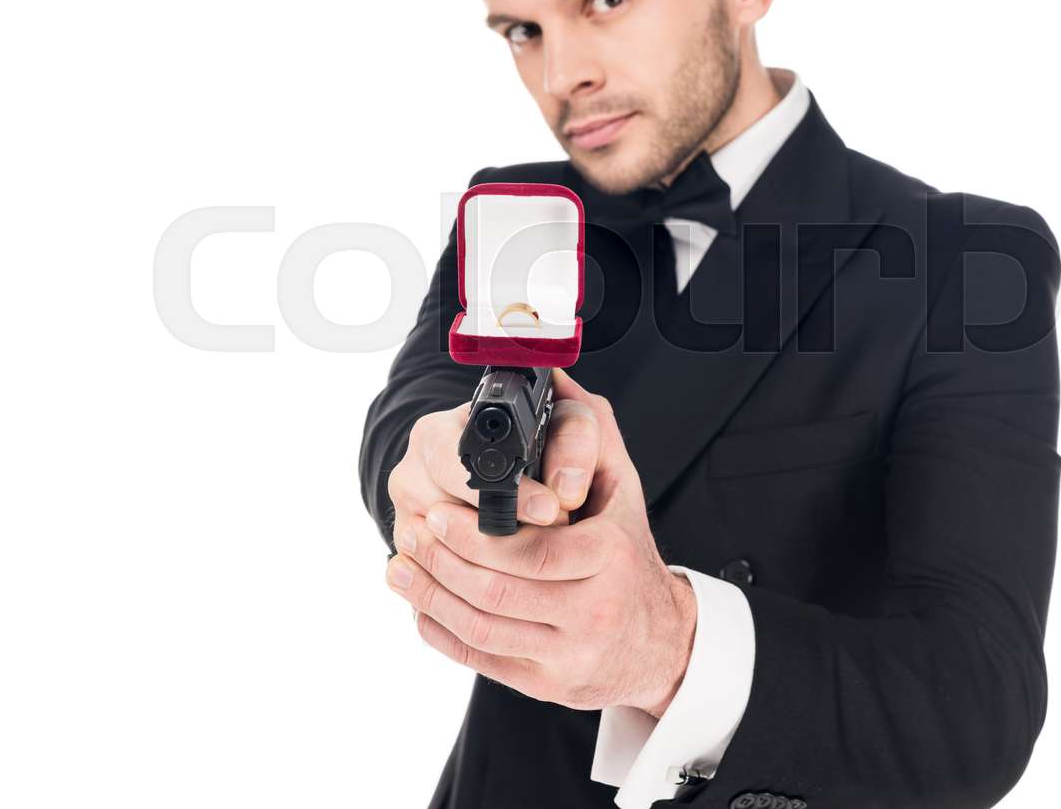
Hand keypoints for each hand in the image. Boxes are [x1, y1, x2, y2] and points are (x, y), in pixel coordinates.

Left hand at [384, 369, 698, 716]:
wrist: (659, 639)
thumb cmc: (628, 550)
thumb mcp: (621, 484)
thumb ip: (586, 430)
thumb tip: (552, 376)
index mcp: (611, 557)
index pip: (532, 551)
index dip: (474, 535)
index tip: (436, 511)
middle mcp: (594, 611)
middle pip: (497, 590)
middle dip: (442, 560)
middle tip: (411, 532)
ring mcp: (569, 654)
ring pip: (481, 627)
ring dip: (430, 595)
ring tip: (400, 567)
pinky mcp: (547, 684)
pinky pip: (481, 660)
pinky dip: (441, 633)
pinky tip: (420, 606)